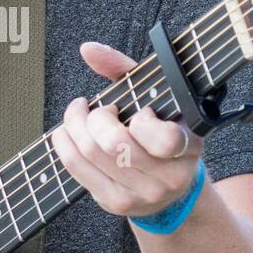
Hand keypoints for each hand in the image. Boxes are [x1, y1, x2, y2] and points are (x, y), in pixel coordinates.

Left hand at [50, 41, 203, 218]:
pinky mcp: (115, 203)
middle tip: (97, 109)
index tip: (139, 112)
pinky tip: (67, 131)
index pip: (165, 140)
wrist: (169, 189)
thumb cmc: (159, 132)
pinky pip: (77, 168)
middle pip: (115, 144)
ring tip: (78, 114)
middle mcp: (168, 177)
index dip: (142, 121)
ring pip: (91, 153)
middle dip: (96, 117)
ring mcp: (141, 194)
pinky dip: (64, 142)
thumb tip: (88, 49)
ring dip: (74, 125)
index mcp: (188, 148)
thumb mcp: (155, 99)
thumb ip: (123, 69)